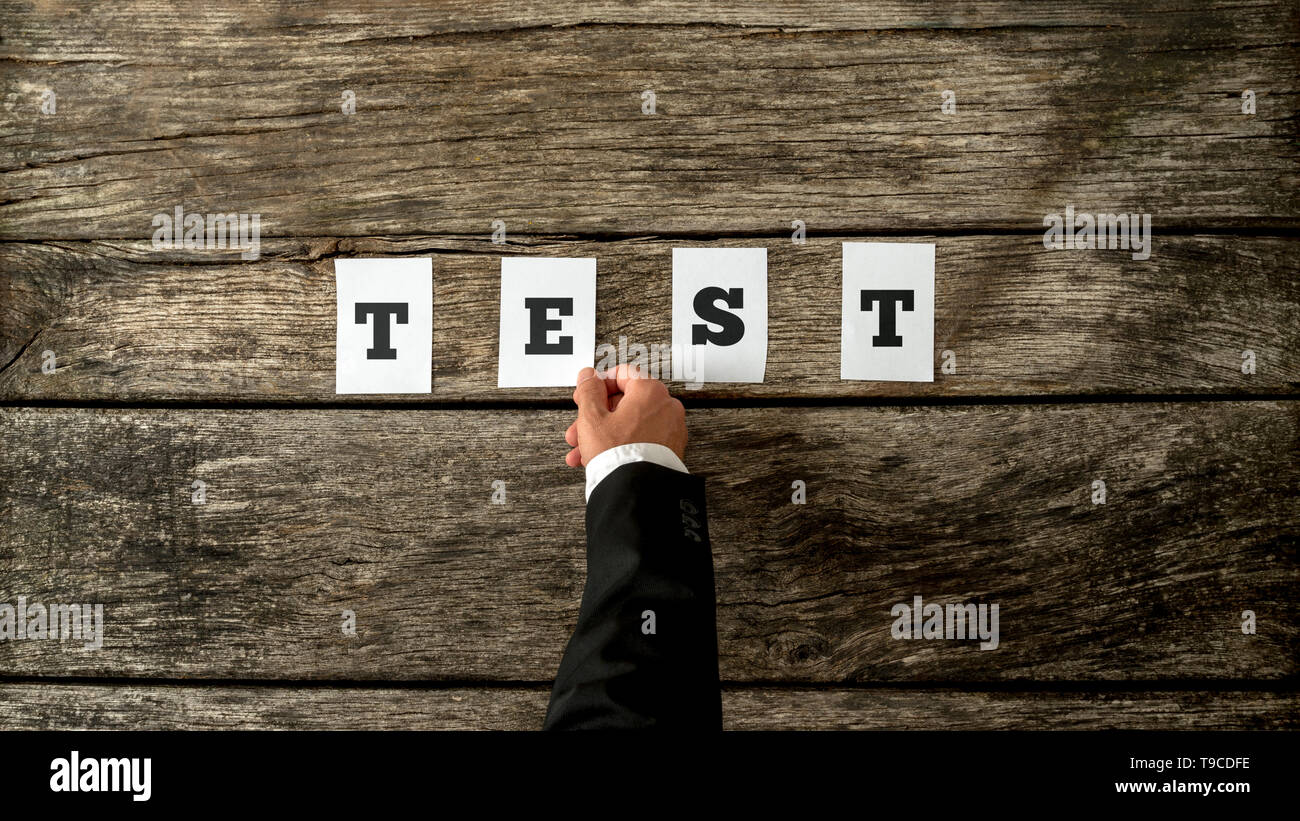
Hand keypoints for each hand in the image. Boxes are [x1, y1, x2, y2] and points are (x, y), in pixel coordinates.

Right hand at [564, 364, 686, 466]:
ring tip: (582, 451)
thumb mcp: (592, 418)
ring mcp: (671, 430)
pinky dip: (621, 445)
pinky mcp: (670, 450)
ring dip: (603, 434)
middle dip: (596, 416)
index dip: (598, 385)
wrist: (637, 493)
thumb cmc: (619, 456)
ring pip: (630, 424)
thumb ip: (588, 391)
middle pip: (624, 402)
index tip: (586, 396)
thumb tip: (588, 376)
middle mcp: (667, 408)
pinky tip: (598, 458)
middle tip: (579, 428)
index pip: (623, 374)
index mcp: (651, 392)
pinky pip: (641, 440)